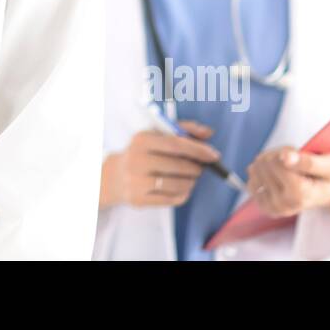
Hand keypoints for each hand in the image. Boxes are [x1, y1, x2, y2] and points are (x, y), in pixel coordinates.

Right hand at [100, 121, 219, 207]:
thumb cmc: (143, 153)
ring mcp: (136, 181)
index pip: (176, 144)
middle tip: (200, 168)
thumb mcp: (157, 136)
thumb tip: (209, 132)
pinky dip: (182, 194)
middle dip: (196, 168)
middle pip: (179, 166)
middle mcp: (137, 160)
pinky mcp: (139, 199)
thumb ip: (183, 130)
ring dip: (191, 182)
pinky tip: (181, 189)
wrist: (115, 176)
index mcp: (141, 140)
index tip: (214, 155)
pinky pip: (171, 199)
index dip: (198, 150)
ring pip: (177, 185)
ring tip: (190, 179)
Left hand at [246, 147, 329, 218]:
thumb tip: (284, 157)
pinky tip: (280, 177)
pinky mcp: (265, 207)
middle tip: (296, 163)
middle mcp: (285, 205)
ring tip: (290, 170)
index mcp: (301, 194)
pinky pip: (250, 179)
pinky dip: (263, 173)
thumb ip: (309, 161)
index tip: (301, 156)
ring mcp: (274, 208)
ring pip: (255, 168)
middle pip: (264, 163)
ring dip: (270, 162)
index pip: (276, 162)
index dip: (287, 152)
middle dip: (277, 155)